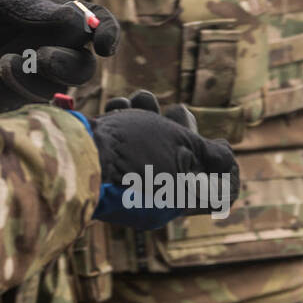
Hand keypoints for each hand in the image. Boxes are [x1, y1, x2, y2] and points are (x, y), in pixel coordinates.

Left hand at [0, 0, 119, 105]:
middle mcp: (50, 44)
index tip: (102, 45)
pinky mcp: (7, 92)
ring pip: (55, 89)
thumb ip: (34, 8)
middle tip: (41, 57)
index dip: (107, 33)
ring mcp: (30, 71)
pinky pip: (23, 102)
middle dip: (68, 66)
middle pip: (82, 66)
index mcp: (56, 15)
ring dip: (36, 80)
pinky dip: (14, 92)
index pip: (96, 23)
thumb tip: (78, 24)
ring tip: (6, 63)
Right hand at [83, 90, 239, 227]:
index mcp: (178, 203)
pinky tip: (118, 108)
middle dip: (182, 131)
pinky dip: (127, 131)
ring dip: (151, 121)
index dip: (224, 165)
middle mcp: (155, 203)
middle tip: (176, 111)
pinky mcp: (108, 176)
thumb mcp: (181, 143)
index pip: (218, 193)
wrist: (74, 154)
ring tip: (140, 99)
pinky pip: (128, 156)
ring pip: (152, 153)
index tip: (218, 143)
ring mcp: (130, 191)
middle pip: (184, 168)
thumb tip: (228, 156)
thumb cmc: (132, 149)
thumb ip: (208, 150)